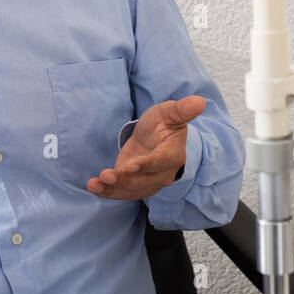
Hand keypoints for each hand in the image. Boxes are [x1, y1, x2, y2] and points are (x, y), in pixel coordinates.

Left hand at [87, 95, 204, 199]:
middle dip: (124, 180)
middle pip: (144, 181)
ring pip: (132, 190)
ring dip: (113, 189)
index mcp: (173, 154)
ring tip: (95, 184)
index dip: (146, 165)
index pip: (160, 162)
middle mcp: (163, 173)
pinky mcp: (135, 185)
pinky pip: (122, 192)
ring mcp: (149, 182)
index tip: (129, 166)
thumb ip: (181, 109)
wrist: (155, 136)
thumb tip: (199, 101)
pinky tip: (94, 187)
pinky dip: (107, 192)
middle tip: (106, 176)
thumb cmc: (163, 122)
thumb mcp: (169, 112)